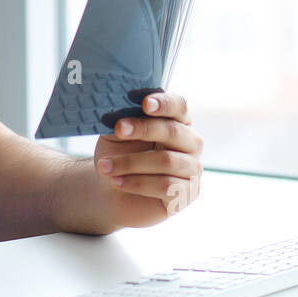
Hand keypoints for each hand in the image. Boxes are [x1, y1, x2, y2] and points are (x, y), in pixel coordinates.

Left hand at [92, 91, 202, 229]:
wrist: (112, 191)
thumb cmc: (118, 155)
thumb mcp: (117, 135)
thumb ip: (124, 120)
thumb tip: (121, 110)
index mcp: (177, 121)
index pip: (179, 106)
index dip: (165, 103)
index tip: (145, 103)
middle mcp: (190, 143)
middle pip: (173, 131)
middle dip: (143, 129)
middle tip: (118, 129)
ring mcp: (192, 168)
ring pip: (166, 161)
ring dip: (130, 163)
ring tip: (105, 166)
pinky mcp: (187, 193)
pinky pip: (166, 185)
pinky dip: (137, 183)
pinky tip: (117, 182)